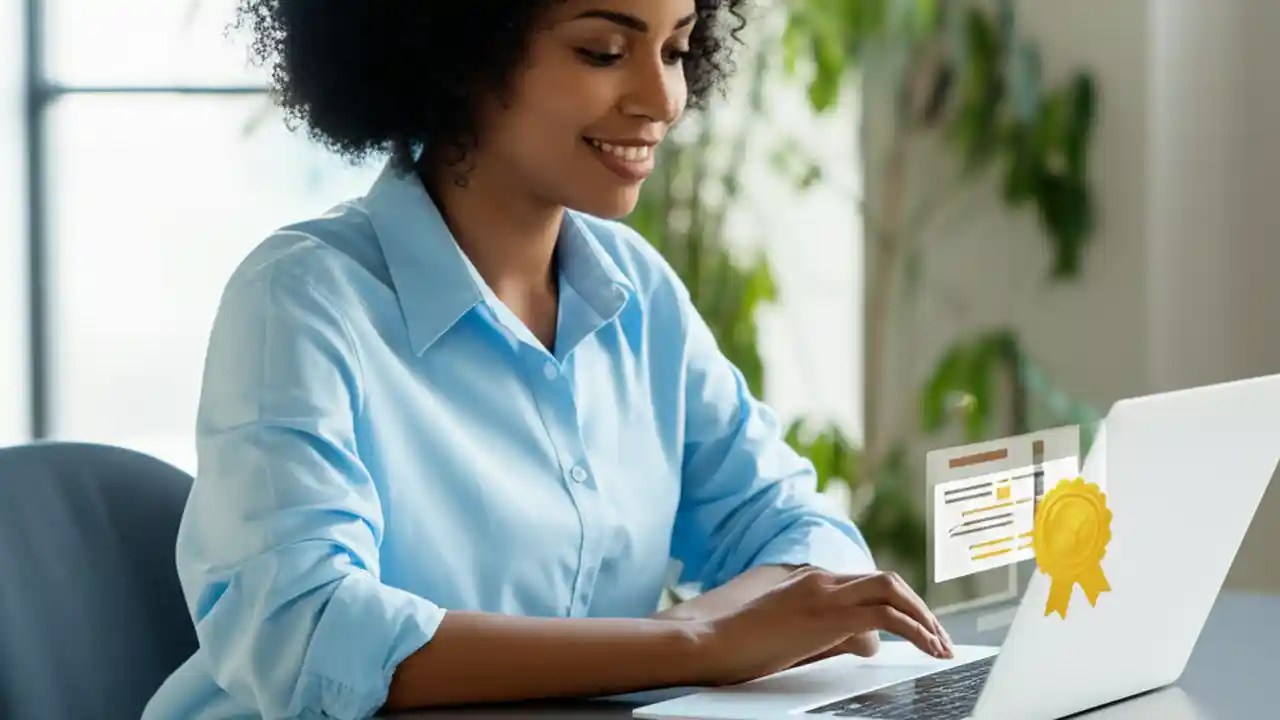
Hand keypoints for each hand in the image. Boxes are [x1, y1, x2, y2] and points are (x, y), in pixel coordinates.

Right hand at [694, 566, 952, 685]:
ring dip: (923, 616)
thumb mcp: (794, 635)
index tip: (922, 628)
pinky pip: (886, 616)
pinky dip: (915, 630)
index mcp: (812, 579)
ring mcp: (824, 592)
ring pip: (892, 590)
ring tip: (941, 644)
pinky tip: (928, 648)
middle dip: (920, 608)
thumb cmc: (744, 646)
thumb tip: (869, 644)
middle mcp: (822, 578)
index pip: (869, 582)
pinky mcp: (827, 614)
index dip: (901, 605)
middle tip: (940, 637)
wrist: (712, 643)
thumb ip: (833, 633)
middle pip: (888, 581)